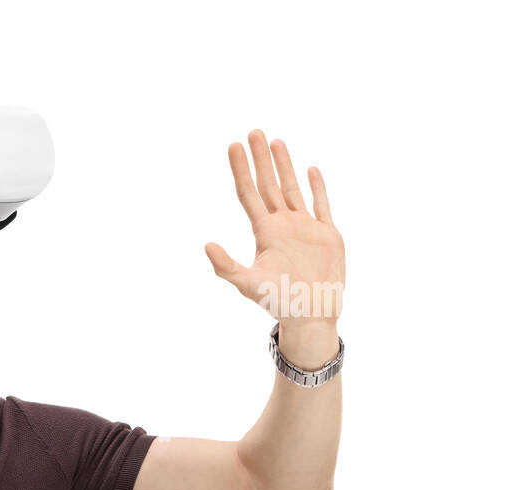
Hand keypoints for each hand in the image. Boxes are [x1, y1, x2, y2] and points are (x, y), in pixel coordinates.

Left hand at [205, 130, 344, 336]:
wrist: (311, 314)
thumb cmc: (278, 302)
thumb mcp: (248, 284)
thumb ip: (226, 265)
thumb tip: (206, 245)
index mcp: (264, 232)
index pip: (248, 193)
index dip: (241, 170)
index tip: (233, 146)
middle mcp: (282, 225)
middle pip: (268, 184)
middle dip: (261, 158)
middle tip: (253, 131)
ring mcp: (304, 227)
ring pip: (292, 188)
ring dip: (285, 165)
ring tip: (276, 141)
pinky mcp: (327, 233)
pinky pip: (321, 204)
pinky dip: (317, 187)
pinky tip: (310, 169)